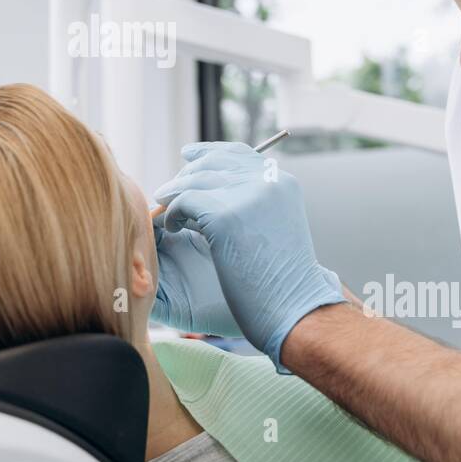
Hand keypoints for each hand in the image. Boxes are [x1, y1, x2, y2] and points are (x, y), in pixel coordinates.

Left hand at [153, 141, 345, 370]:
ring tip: (166, 211)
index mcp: (281, 182)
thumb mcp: (274, 226)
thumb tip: (209, 186)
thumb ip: (252, 202)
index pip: (239, 153)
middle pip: (213, 163)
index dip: (210, 152)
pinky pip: (183, 202)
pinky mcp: (224, 217)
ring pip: (194, 181)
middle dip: (186, 174)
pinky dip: (173, 214)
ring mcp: (246, 197)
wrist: (294, 309)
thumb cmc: (281, 280)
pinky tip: (171, 227)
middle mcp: (267, 182)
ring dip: (175, 195)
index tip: (188, 156)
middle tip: (168, 190)